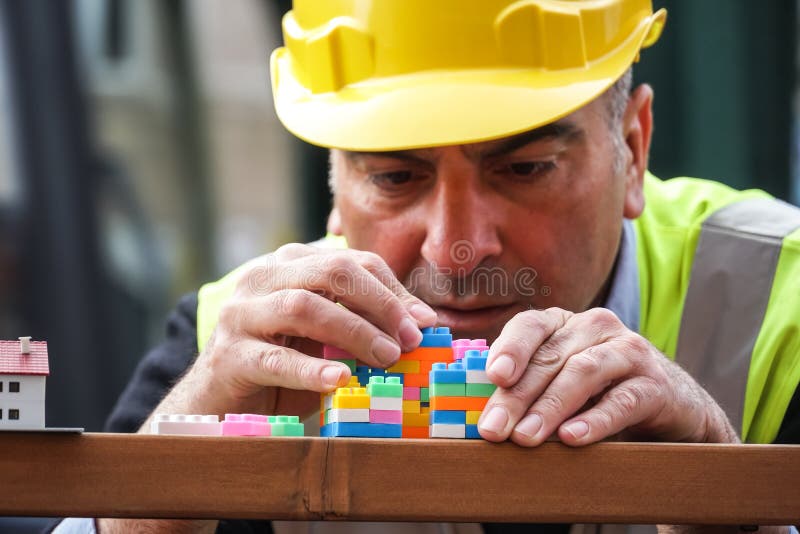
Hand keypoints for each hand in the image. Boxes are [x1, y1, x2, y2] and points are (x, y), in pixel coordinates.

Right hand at [149, 243, 436, 422]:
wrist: (218, 400)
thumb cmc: (282, 367)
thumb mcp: (326, 340)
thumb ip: (363, 325)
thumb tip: (423, 325)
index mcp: (290, 265)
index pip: (350, 262)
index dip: (393, 289)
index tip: (425, 321)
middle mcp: (262, 278)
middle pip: (330, 272)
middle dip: (379, 303)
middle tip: (410, 338)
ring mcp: (241, 314)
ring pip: (304, 307)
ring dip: (354, 332)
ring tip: (387, 357)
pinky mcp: (229, 356)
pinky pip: (276, 360)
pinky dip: (313, 370)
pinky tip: (341, 382)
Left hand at [477, 307, 738, 445]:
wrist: (675, 411)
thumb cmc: (600, 396)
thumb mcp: (560, 387)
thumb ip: (526, 391)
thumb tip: (482, 417)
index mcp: (564, 324)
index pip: (530, 326)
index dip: (510, 348)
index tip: (492, 376)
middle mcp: (595, 327)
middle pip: (549, 358)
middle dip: (517, 396)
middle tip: (493, 431)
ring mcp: (628, 351)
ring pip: (583, 372)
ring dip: (550, 406)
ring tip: (525, 437)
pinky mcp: (655, 384)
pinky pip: (622, 400)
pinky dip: (595, 420)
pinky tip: (573, 438)